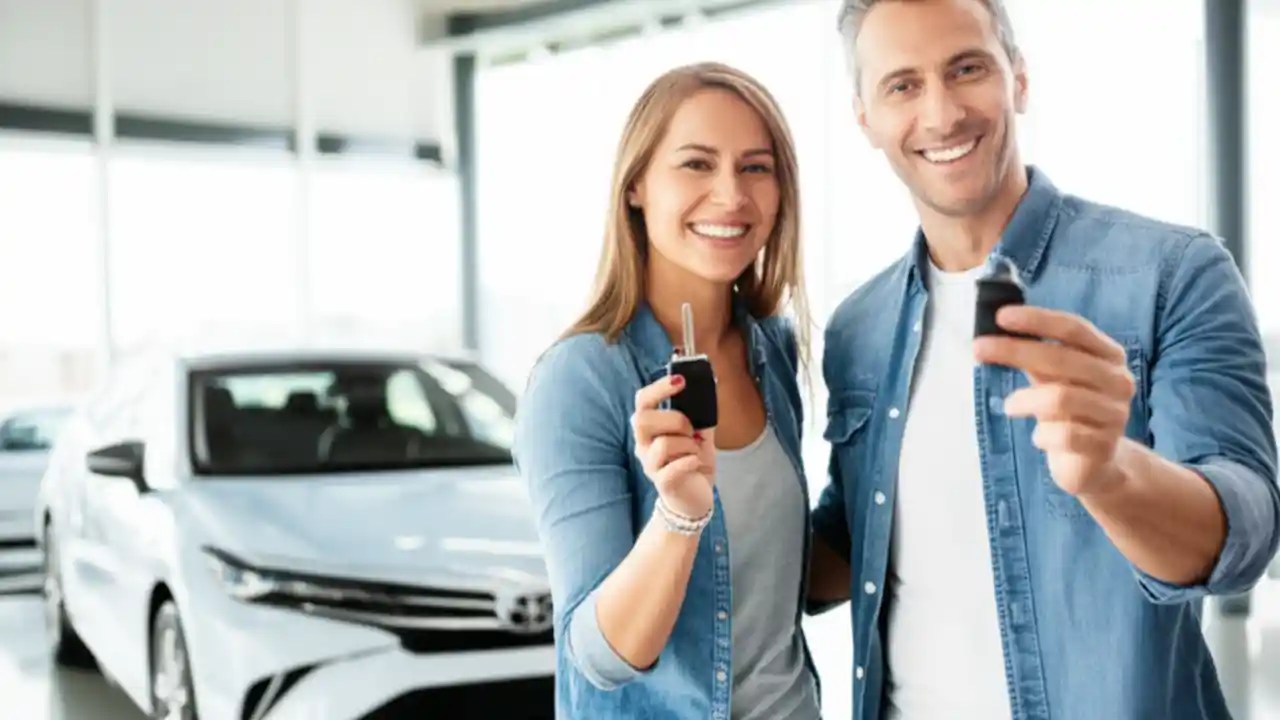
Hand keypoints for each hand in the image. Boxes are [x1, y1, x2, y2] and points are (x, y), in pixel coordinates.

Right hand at [632, 374, 715, 517]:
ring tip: (695, 451)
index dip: (659, 388)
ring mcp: (651, 465)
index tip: (681, 380)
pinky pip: (672, 469)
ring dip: (686, 444)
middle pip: (642, 420)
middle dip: (674, 419)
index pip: (642, 401)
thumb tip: (707, 389)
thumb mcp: (700, 434)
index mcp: (650, 428)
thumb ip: (699, 415)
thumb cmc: (693, 462)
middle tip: (691, 429)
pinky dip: (689, 463)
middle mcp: (644, 445)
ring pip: (662, 444)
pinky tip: (695, 463)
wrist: (695, 498)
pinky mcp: (662, 483)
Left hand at [973, 306, 1135, 497]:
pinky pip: (1063, 435)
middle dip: (1014, 350)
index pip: (1074, 329)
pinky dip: (1042, 435)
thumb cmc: (1069, 412)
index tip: (1001, 316)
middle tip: (978, 350)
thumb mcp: (1052, 379)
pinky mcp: (1104, 447)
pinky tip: (1040, 437)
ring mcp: (1115, 415)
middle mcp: (1118, 381)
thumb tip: (994, 333)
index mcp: (1109, 357)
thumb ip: (1034, 356)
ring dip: (1024, 400)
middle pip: (1062, 358)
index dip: (1038, 320)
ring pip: (1061, 398)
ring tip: (1010, 406)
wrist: (1096, 464)